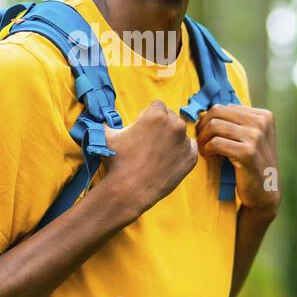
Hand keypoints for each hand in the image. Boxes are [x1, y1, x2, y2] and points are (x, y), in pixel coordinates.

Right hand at [101, 100, 197, 216]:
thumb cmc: (118, 161)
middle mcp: (175, 125)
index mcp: (156, 115)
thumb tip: (105, 118)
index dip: (147, 116)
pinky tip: (167, 160)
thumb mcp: (107, 135)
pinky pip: (189, 147)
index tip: (141, 128)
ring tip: (157, 152)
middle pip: (170, 116)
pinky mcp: (191, 157)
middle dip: (161, 125)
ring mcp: (185, 142)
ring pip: (180, 132)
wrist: (130, 190)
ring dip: (171, 137)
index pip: (157, 106)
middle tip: (149, 141)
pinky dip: (181, 151)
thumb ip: (107, 121)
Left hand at [194, 104, 279, 212]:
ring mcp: (256, 137)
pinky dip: (207, 148)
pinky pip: (216, 142)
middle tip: (199, 138)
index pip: (226, 107)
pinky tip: (208, 154)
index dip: (210, 118)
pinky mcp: (247, 153)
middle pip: (218, 112)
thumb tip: (207, 111)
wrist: (266, 191)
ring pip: (215, 126)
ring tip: (202, 147)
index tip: (205, 131)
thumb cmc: (253, 163)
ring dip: (203, 137)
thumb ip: (238, 123)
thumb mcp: (253, 137)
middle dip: (203, 125)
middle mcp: (262, 123)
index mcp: (264, 116)